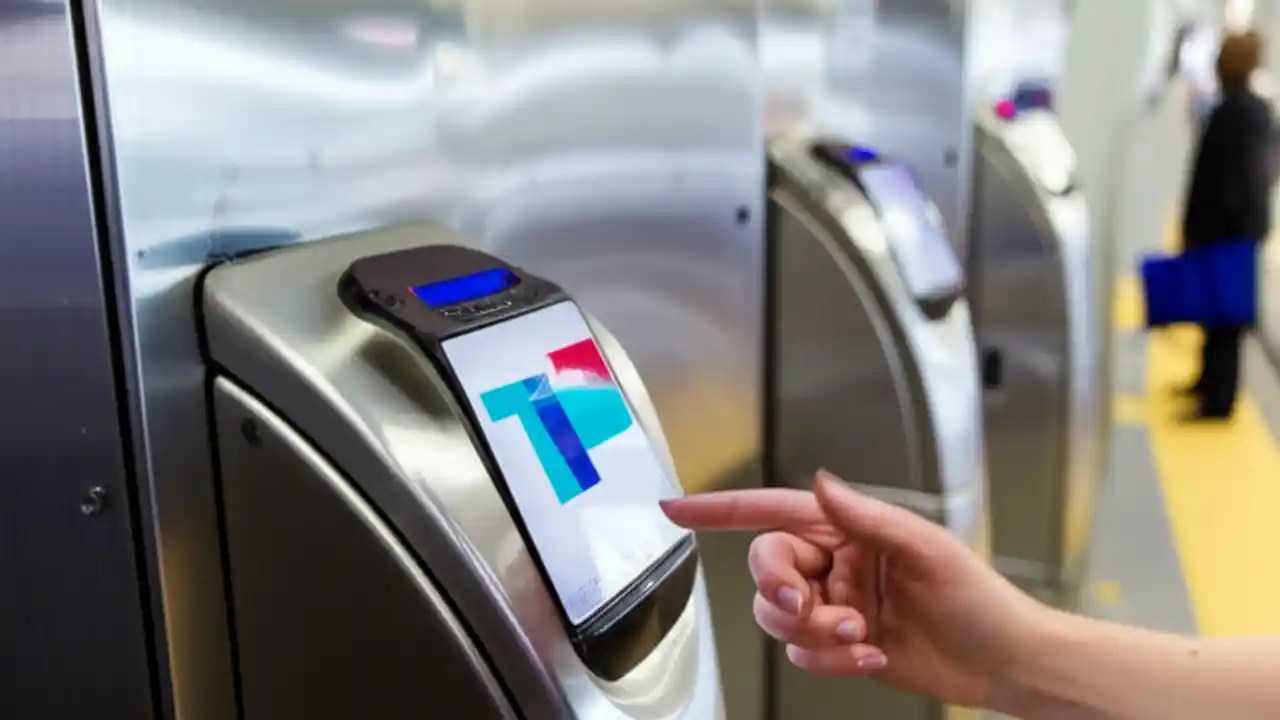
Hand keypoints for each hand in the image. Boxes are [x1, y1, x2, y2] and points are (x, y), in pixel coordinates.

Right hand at [660, 470, 1047, 709]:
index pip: (773, 510)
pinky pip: (803, 654)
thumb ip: (866, 516)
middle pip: (768, 567)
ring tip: (858, 634)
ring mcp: (836, 605)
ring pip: (778, 617)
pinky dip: (829, 659)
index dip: (721, 509)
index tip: (678, 508)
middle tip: (809, 604)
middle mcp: (837, 563)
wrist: (1003, 661)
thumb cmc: (979, 598)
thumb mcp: (926, 547)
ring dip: (812, 631)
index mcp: (850, 528)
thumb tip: (823, 484)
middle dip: (781, 589)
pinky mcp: (840, 644)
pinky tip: (870, 654)